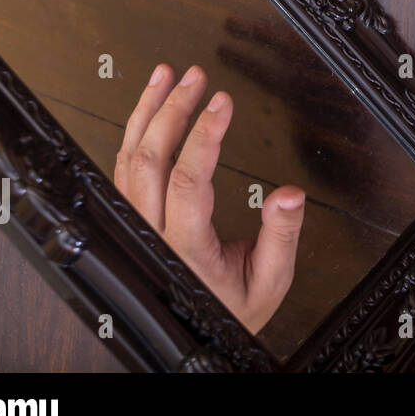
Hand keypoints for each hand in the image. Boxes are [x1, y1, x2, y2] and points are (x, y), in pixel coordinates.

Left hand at [113, 63, 304, 333]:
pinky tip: (149, 109)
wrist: (197, 338)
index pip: (188, 180)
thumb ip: (281, 237)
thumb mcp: (271, 281)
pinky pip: (123, 170)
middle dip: (173, 110)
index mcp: (187, 249)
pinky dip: (134, 133)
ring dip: (147, 113)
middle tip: (195, 77)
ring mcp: (137, 226)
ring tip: (165, 76)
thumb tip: (291, 194)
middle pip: (150, 161)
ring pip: (128, 161)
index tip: (222, 102)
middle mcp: (153, 234)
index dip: (203, 135)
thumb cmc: (232, 309)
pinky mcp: (134, 220)